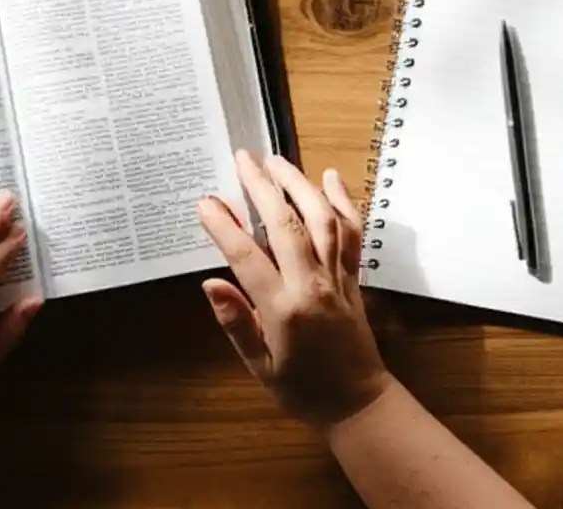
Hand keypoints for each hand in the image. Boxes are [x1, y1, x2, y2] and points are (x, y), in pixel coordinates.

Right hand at [197, 151, 390, 427]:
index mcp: (283, 310)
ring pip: (321, 219)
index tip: (204, 202)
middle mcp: (313, 286)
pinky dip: (343, 202)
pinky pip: (351, 232)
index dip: (223, 227)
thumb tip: (210, 284)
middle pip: (286, 225)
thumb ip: (235, 322)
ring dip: (299, 184)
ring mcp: (337, 278)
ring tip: (276, 160)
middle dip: (262, 187)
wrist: (358, 403)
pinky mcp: (353, 277)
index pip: (247, 257)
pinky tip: (330, 177)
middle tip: (242, 159)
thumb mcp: (258, 366)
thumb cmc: (302, 390)